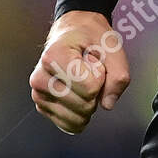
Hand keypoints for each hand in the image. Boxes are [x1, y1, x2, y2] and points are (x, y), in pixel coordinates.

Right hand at [29, 11, 130, 135]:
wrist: (73, 31)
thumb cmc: (90, 36)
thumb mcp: (112, 47)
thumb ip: (119, 75)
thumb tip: (108, 104)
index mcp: (53, 57)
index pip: (90, 87)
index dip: (101, 75)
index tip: (92, 59)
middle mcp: (40, 78)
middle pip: (84, 105)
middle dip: (96, 90)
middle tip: (88, 69)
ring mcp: (39, 94)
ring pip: (78, 119)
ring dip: (89, 102)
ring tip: (81, 79)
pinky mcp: (43, 107)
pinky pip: (70, 125)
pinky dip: (81, 114)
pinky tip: (76, 92)